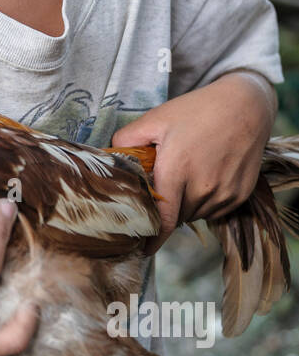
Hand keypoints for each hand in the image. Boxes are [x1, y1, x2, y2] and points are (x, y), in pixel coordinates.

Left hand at [111, 71, 276, 255]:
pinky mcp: (239, 195)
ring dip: (185, 205)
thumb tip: (109, 158)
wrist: (245, 105)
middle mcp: (203, 186)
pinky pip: (214, 210)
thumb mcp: (156, 118)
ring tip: (186, 176)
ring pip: (195, 215)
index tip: (141, 249)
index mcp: (178, 169)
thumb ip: (127, 140)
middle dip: (166, 209)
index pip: (163, 219)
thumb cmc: (197, 110)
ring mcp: (224, 193)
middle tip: (164, 186)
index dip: (152, 239)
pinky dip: (205, 202)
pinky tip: (204, 177)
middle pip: (176, 216)